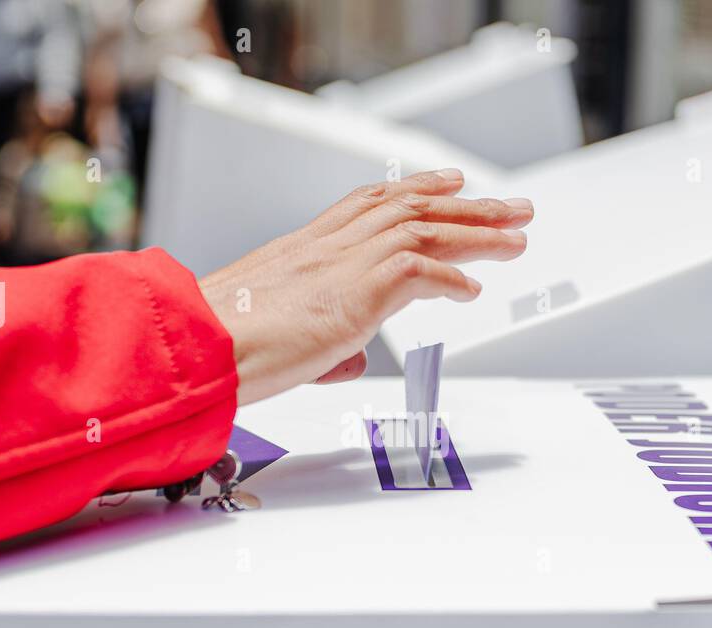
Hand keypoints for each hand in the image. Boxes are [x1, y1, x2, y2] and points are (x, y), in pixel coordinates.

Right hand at [198, 169, 532, 404]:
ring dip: (476, 233)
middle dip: (465, 206)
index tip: (447, 185)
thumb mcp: (273, 340)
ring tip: (516, 237)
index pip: (366, 206)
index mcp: (300, 250)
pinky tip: (473, 291)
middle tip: (508, 207)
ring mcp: (340, 265)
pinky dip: (451, 278)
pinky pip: (419, 271)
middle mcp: (324, 247)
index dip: (412, 191)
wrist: (195, 347)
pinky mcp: (353, 292)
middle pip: (407, 209)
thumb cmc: (216, 348)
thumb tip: (350, 359)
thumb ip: (321, 345)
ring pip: (423, 230)